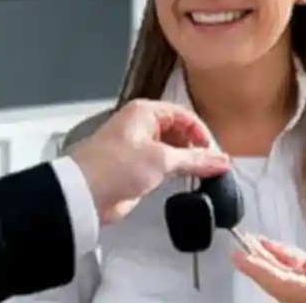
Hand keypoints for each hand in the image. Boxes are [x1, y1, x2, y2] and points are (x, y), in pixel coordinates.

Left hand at [69, 99, 230, 224]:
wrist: (84, 194)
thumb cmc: (114, 167)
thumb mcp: (162, 160)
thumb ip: (195, 160)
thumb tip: (221, 159)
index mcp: (145, 112)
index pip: (184, 115)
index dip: (201, 132)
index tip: (214, 152)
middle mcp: (140, 126)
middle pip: (178, 131)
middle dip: (196, 147)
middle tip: (211, 165)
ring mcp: (137, 147)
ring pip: (171, 149)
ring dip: (186, 160)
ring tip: (202, 174)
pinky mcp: (134, 168)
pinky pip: (161, 165)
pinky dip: (174, 171)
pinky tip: (184, 181)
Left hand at [232, 235, 305, 302]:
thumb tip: (299, 264)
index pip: (274, 280)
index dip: (254, 267)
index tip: (236, 255)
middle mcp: (305, 300)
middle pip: (274, 279)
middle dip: (258, 261)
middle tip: (241, 243)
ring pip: (283, 279)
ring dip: (270, 262)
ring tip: (256, 244)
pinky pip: (295, 281)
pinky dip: (286, 266)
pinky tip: (280, 255)